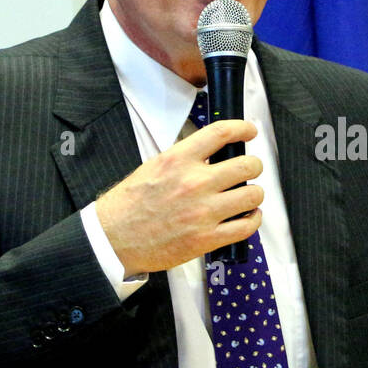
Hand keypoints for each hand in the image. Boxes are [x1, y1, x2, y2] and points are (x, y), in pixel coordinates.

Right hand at [95, 119, 263, 275]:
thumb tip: (211, 153)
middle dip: (253, 166)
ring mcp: (203, 212)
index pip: (221, 133)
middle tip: (249, 169)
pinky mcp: (207, 238)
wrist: (113, 238)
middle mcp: (194, 183)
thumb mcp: (154, 167)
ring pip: (252, 195)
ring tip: (247, 195)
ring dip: (254, 193)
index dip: (242, 128)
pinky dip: (252, 219)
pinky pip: (246, 226)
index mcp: (178, 160)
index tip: (249, 131)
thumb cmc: (130, 205)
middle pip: (246, 165)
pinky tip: (247, 216)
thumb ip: (184, 159)